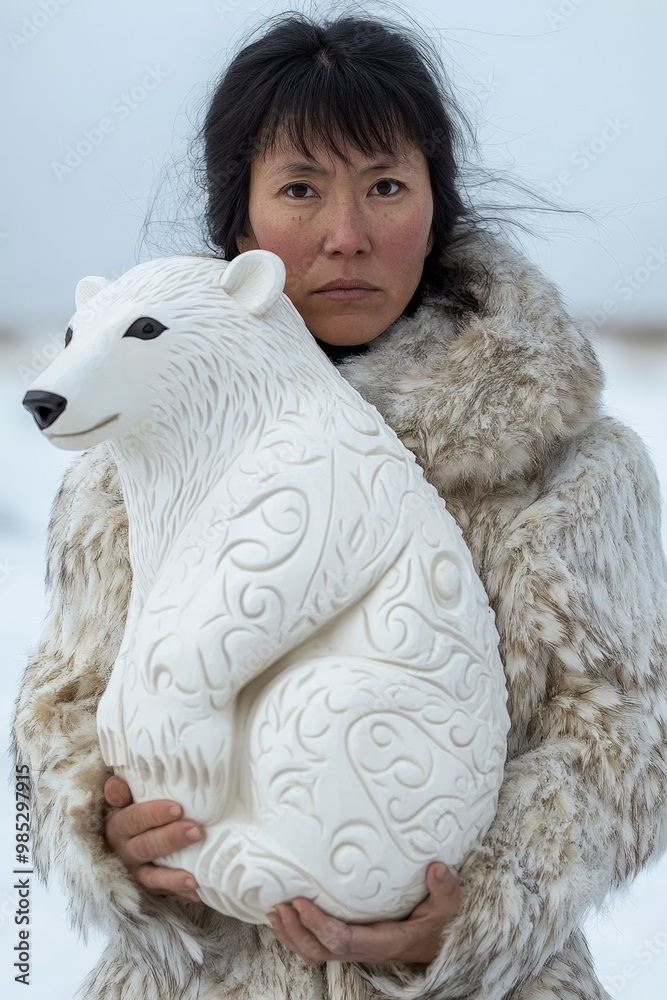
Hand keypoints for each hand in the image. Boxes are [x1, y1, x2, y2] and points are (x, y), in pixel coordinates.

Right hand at [104, 775, 203, 901]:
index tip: (178, 808)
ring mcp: (136, 871)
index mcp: (118, 825)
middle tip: (197, 831)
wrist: (124, 839)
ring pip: (153, 876)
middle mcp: (124, 851)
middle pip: (147, 846)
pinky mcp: (148, 887)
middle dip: (172, 839)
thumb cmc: (133, 810)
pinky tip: (199, 891)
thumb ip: (119, 791)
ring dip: (173, 876)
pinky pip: (164, 892)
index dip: (154, 814)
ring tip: (194, 877)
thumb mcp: (122, 800)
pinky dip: (181, 892)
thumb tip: (115, 785)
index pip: (134, 819)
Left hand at [265, 862, 461, 965]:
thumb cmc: (442, 922)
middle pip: (321, 951)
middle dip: (297, 931)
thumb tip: (437, 868)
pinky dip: (298, 934)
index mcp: (384, 942)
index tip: (302, 903)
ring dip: (291, 935)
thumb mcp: (449, 906)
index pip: (344, 941)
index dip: (320, 925)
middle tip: (279, 904)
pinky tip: (287, 917)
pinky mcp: (351, 941)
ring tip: (274, 910)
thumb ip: (445, 889)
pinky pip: (319, 945)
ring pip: (315, 952)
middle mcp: (366, 949)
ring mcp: (356, 947)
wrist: (443, 940)